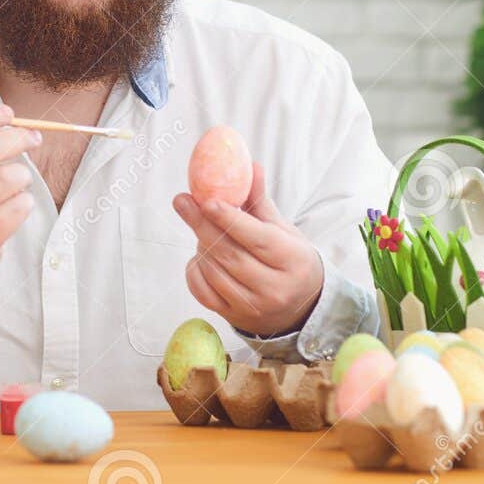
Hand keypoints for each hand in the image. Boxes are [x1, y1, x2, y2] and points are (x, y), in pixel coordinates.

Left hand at [171, 163, 323, 337]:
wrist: (300, 309)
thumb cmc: (290, 261)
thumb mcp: (284, 230)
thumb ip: (261, 201)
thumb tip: (250, 166)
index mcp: (292, 261)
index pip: (257, 238)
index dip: (230, 219)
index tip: (207, 200)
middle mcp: (274, 288)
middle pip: (229, 254)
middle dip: (202, 225)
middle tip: (182, 201)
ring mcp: (252, 307)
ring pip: (214, 271)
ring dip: (200, 245)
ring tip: (201, 228)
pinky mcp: (233, 317)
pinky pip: (202, 291)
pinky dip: (195, 270)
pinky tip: (200, 257)